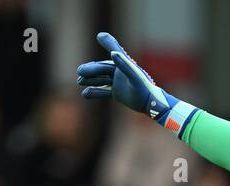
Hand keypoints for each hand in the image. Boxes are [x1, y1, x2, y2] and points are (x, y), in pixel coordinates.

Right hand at [76, 32, 194, 131]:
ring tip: (79, 81)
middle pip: (102, 69)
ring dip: (90, 80)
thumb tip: (113, 54)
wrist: (150, 105)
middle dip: (91, 70)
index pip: (114, 51)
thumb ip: (124, 65)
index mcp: (125, 65)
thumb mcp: (134, 77)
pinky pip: (103, 92)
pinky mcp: (117, 94)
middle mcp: (120, 72)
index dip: (108, 43)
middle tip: (79, 71)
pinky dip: (94, 93)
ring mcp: (117, 83)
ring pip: (100, 80)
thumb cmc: (145, 89)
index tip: (100, 36)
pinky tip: (84, 94)